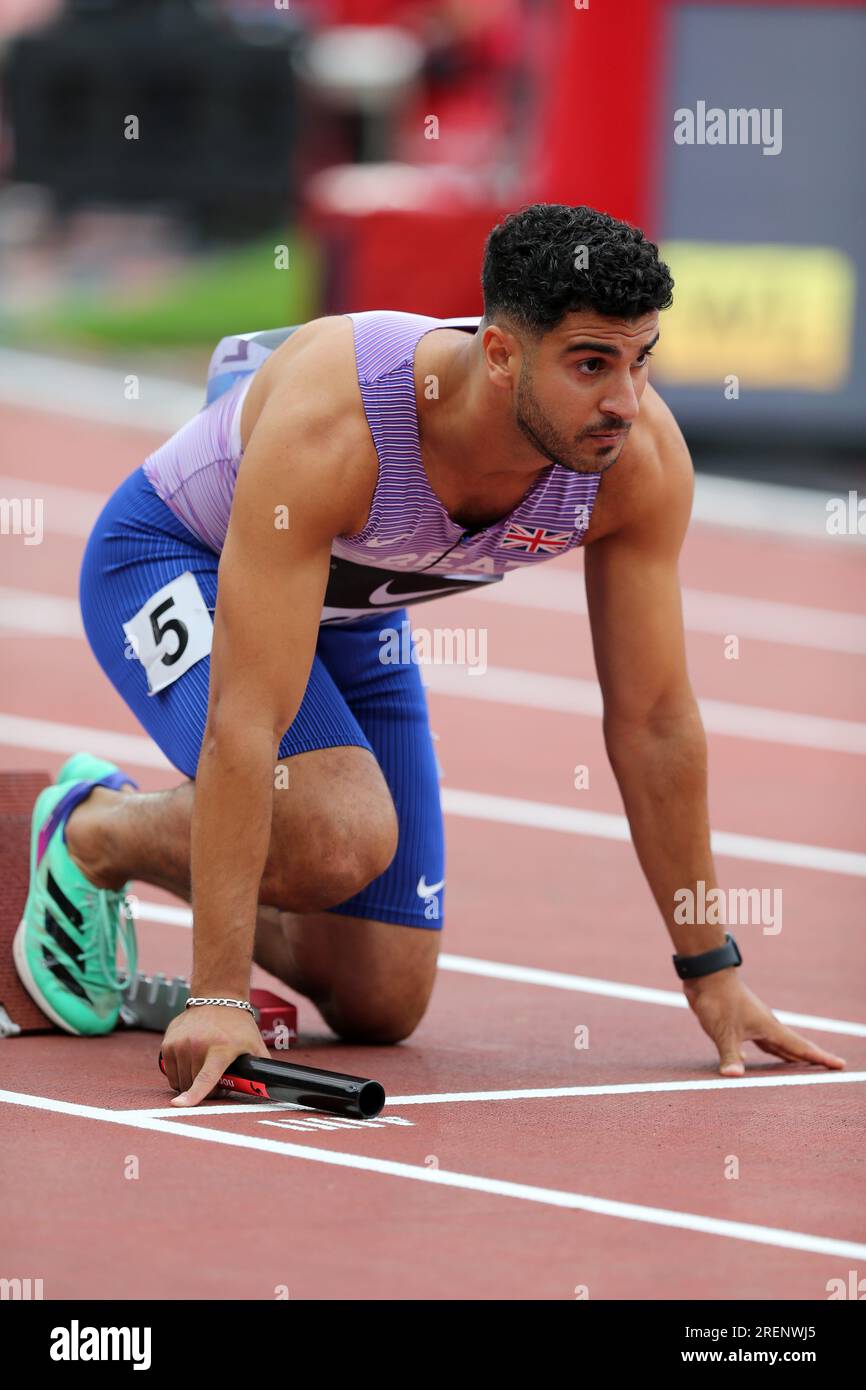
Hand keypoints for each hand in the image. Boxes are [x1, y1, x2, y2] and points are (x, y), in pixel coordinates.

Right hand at [161, 1003, 270, 1106]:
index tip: (180, 1106)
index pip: (206, 1077)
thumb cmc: (238, 1026)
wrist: (217, 997)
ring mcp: (180, 1043)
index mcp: (220, 1049)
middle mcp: (197, 1045)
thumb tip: (279, 1087)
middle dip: (204, 1090)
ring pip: (180, 1082)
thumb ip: (263, 1067)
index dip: (194, 1095)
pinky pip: (170, 1071)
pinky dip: (179, 1073)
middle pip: (193, 1086)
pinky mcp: (168, 1042)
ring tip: (204, 1067)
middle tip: (216, 1077)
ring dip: (190, 1082)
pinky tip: (192, 1061)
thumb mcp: (255, 1045)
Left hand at [683, 970, 845, 1076]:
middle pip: (793, 1046)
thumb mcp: (723, 1032)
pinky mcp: (739, 1020)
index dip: (820, 1058)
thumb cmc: (718, 1000)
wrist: (706, 974)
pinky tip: (750, 1058)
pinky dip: (761, 1050)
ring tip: (799, 1065)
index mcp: (769, 1028)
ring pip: (775, 1043)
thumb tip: (733, 1077)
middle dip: (810, 1058)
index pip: (800, 1047)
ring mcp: (753, 1021)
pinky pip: (757, 1040)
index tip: (840, 1065)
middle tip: (827, 1067)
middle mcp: (765, 1025)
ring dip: (787, 1054)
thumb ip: (730, 1055)